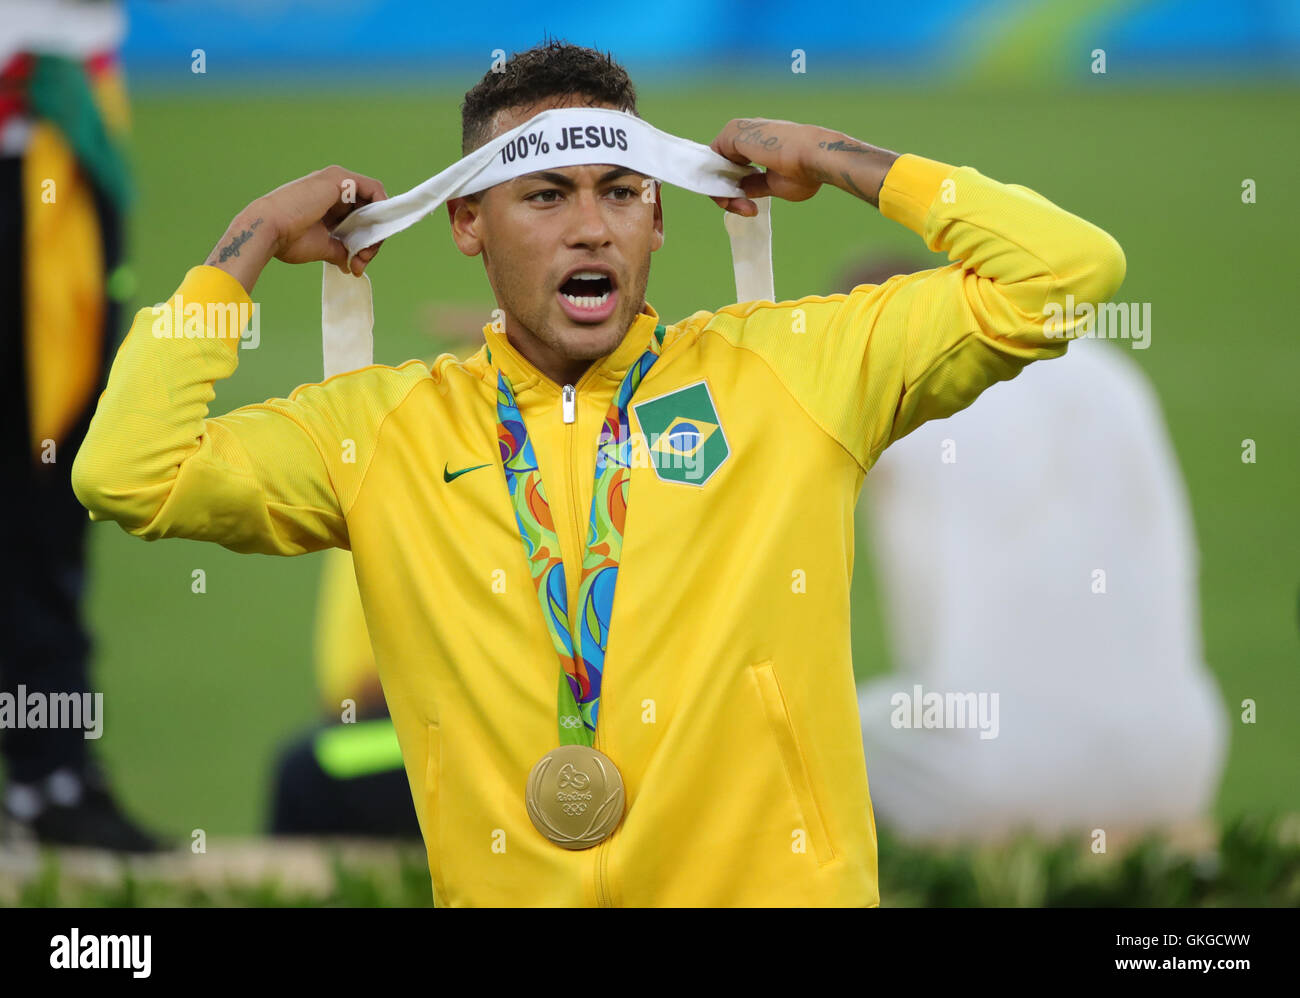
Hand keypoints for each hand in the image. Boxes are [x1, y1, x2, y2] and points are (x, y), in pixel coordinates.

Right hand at [260, 165, 387, 274]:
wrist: (269, 230)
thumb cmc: (287, 239)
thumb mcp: (322, 247)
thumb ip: (340, 251)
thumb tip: (352, 264)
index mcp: (327, 204)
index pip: (359, 219)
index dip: (365, 241)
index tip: (359, 263)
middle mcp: (333, 190)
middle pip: (368, 212)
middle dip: (371, 240)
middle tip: (362, 261)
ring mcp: (337, 181)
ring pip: (373, 204)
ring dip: (376, 229)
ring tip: (365, 253)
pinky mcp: (340, 179)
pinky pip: (374, 189)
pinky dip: (382, 207)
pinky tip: (377, 229)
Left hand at [708, 118, 900, 212]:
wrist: (815, 157)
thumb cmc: (805, 172)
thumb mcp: (775, 185)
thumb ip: (755, 185)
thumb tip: (741, 190)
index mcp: (761, 142)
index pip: (737, 168)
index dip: (738, 191)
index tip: (749, 208)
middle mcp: (748, 134)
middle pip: (725, 168)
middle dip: (730, 195)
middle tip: (747, 211)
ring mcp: (739, 132)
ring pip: (718, 167)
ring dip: (724, 192)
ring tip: (742, 207)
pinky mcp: (731, 135)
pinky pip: (711, 161)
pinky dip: (715, 180)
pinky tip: (728, 196)